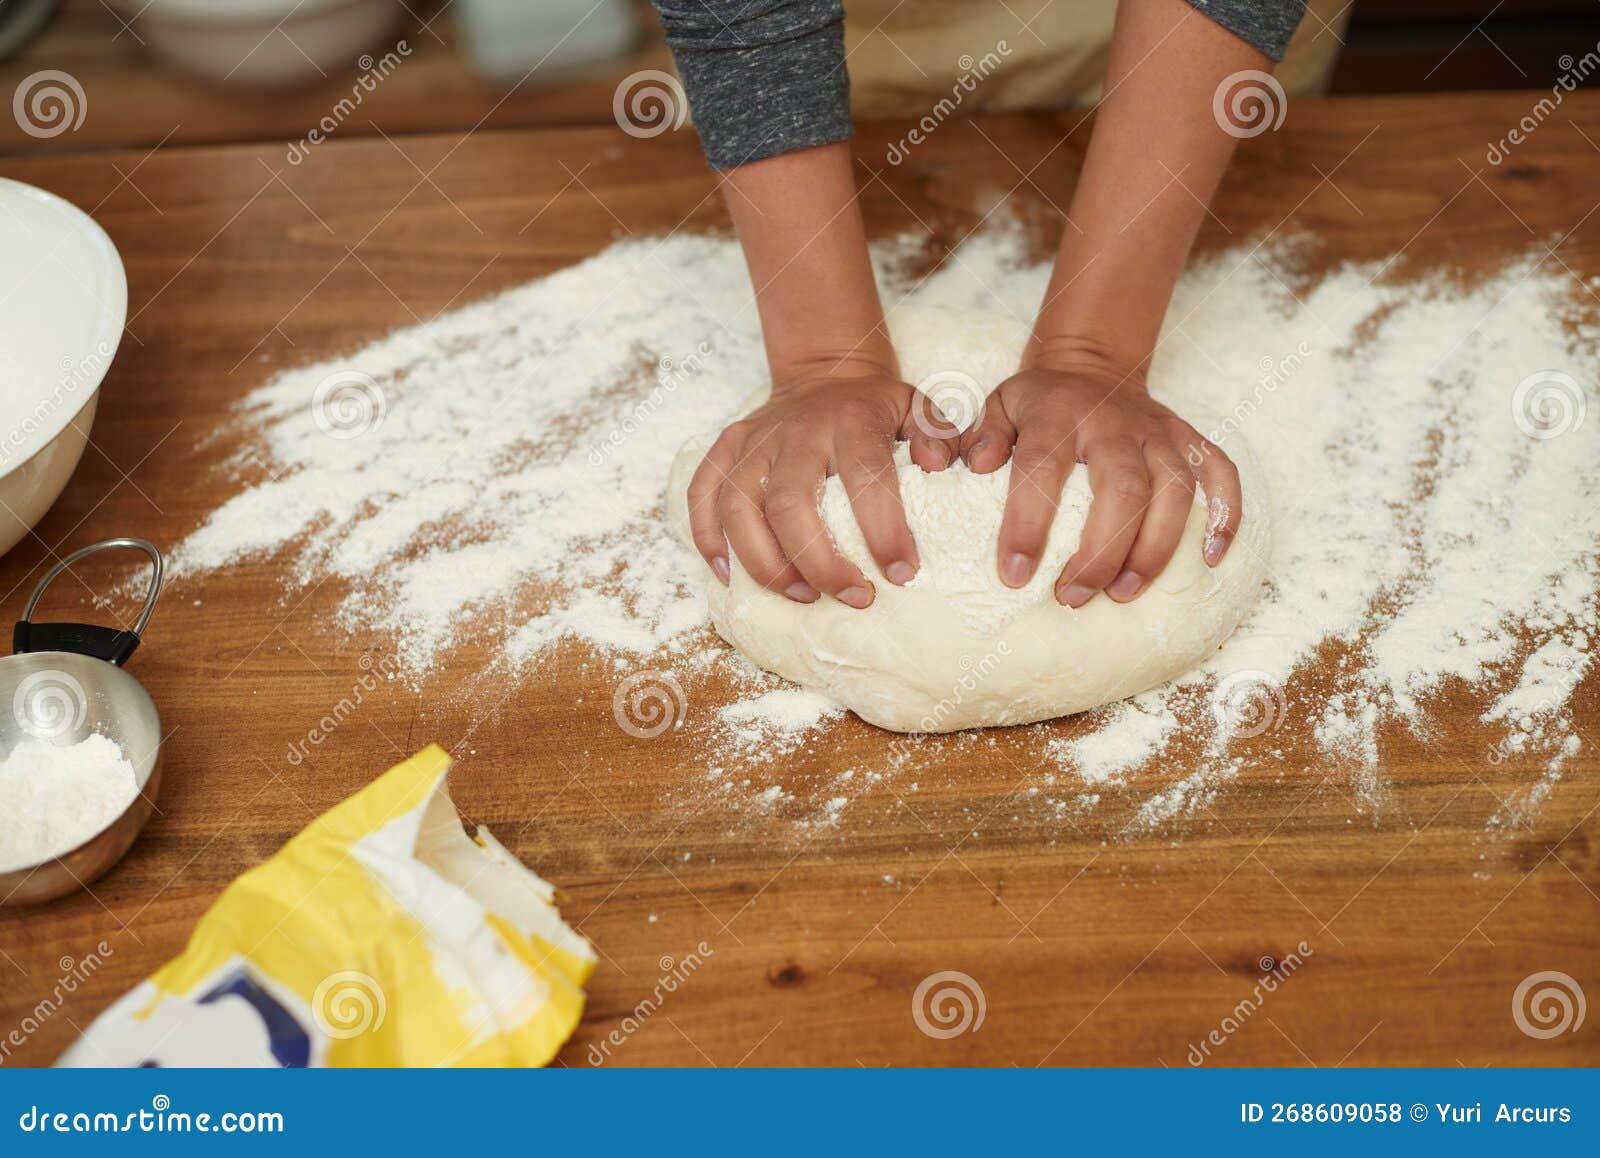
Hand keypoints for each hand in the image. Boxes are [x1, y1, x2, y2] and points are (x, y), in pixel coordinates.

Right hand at [686, 367, 955, 606]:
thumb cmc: (877, 408)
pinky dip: (706, 537)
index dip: (883, 530)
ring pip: (739, 507)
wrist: (826, 372)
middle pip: (790, 504)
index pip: (865, 477)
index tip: (902, 574)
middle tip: (853, 597)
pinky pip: (701, 494)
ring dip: (766, 562)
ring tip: (803, 596)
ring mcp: (754, 440)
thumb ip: (938, 436)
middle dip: (819, 562)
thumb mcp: (919, 409)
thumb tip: (937, 468)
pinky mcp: (726, 447)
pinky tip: (727, 577)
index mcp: (851, 420)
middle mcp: (796, 430)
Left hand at [954, 361, 1241, 606]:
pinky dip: (1226, 514)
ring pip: (1175, 489)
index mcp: (1059, 412)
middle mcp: (1115, 421)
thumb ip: (980, 435)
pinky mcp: (1192, 439)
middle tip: (1073, 596)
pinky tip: (1212, 559)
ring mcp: (1161, 430)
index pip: (1042, 467)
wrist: (1091, 366)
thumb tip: (974, 465)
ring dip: (1154, 548)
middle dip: (1101, 551)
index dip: (1028, 523)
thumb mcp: (997, 406)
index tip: (1014, 575)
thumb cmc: (1038, 404)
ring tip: (1124, 593)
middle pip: (1123, 488)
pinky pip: (1222, 473)